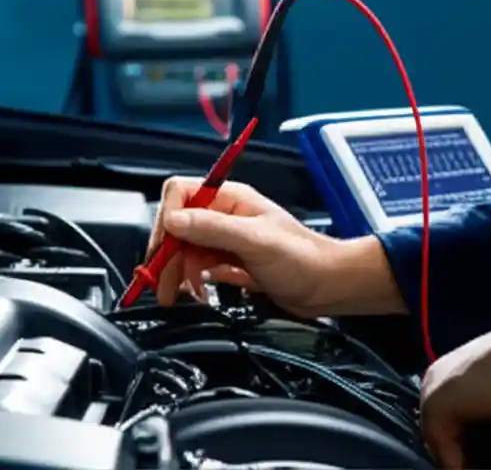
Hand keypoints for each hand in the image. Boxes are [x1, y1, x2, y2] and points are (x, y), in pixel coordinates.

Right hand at [148, 177, 341, 315]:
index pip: (181, 194)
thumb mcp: (255, 241)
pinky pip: (200, 268)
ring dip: (180, 273)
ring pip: (186, 250)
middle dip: (167, 256)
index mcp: (231, 199)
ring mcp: (227, 240)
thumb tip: (173, 219)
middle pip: (179, 227)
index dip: (167, 220)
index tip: (164, 250)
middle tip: (162, 287)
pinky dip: (195, 282)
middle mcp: (225, 216)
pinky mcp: (231, 262)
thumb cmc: (303, 258)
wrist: (328, 286)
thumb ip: (213, 228)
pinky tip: (201, 294)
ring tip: (185, 296)